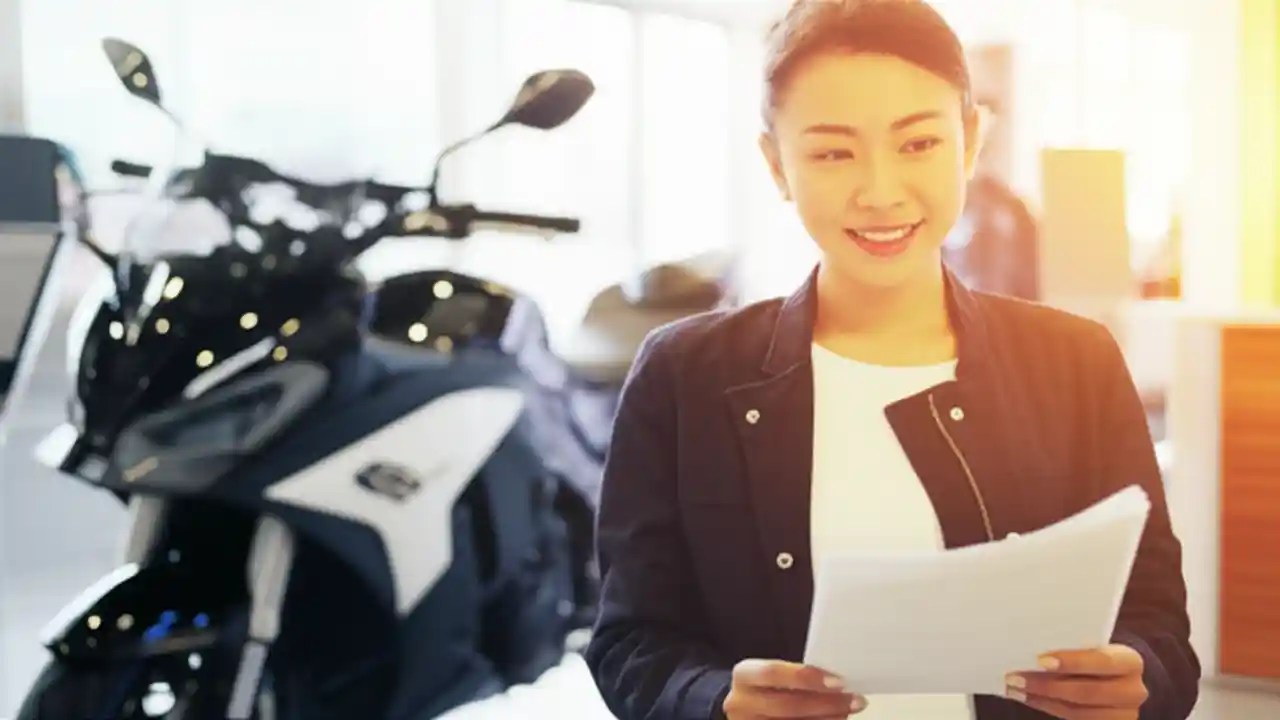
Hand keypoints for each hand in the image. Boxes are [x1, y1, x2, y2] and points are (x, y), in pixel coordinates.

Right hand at [723, 659, 867, 718]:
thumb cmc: (766, 686)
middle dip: (826, 704)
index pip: (773, 672)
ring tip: (849, 711)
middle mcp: (741, 703)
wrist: (744, 708)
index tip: (839, 681)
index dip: (806, 677)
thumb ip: (796, 674)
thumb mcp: (770, 674)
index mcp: (744, 676)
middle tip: (855, 700)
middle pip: (787, 705)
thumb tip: (838, 679)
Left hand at [1005, 644, 1147, 718]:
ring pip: (1077, 710)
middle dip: (1046, 684)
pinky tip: (1029, 697)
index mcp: (1131, 662)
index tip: (1040, 660)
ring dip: (1041, 698)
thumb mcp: (1095, 648)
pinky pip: (1074, 719)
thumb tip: (1032, 650)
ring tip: (1015, 688)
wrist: (1119, 680)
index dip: (1072, 662)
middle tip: (1015, 676)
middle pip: (1087, 691)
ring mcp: (1124, 714)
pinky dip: (1047, 707)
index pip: (1101, 660)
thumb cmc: (1098, 657)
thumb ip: (1074, 648)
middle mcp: (1134, 690)